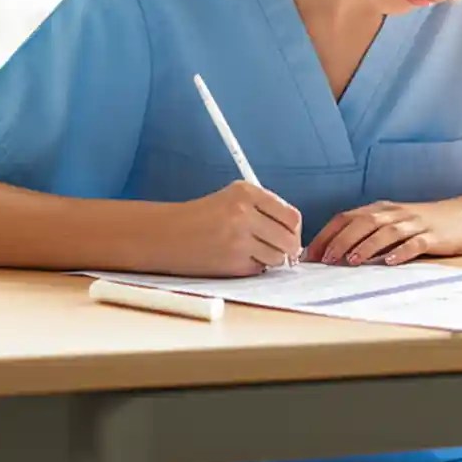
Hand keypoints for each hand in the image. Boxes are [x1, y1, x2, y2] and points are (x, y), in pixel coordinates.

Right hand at [158, 180, 301, 276]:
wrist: (165, 234)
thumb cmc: (201, 217)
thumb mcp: (233, 197)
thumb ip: (265, 208)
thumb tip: (296, 232)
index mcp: (246, 192)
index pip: (292, 216)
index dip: (294, 230)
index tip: (290, 235)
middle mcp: (243, 214)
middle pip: (290, 239)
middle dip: (288, 248)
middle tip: (278, 249)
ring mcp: (238, 240)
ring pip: (278, 257)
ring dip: (271, 258)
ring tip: (253, 251)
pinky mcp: (231, 263)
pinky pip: (260, 269)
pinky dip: (255, 267)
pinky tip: (238, 258)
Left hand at [305, 199, 461, 266]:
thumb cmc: (425, 224)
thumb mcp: (394, 223)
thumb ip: (369, 234)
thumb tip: (334, 254)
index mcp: (382, 210)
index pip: (347, 217)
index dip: (327, 234)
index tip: (310, 254)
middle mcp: (395, 213)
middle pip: (364, 222)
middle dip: (342, 240)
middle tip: (326, 260)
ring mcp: (416, 224)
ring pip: (386, 232)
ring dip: (367, 246)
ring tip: (351, 261)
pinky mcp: (434, 236)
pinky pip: (416, 243)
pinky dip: (402, 252)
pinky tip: (390, 262)